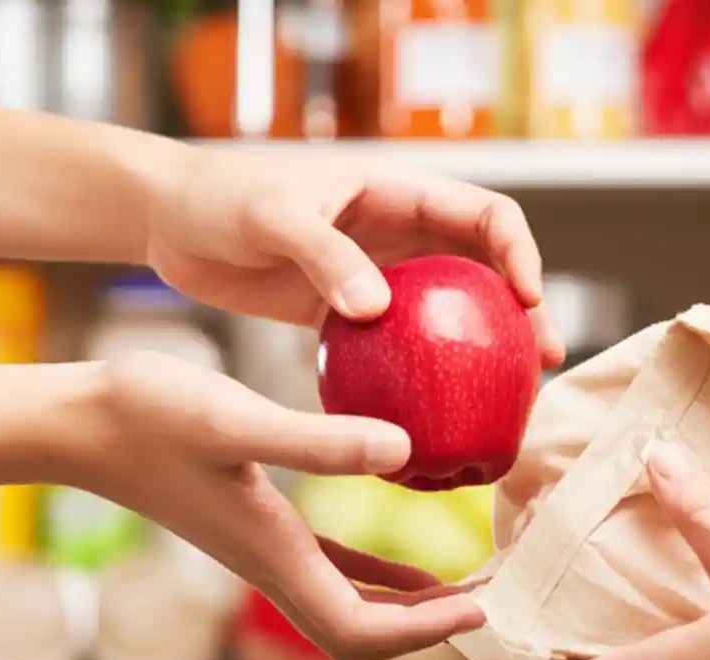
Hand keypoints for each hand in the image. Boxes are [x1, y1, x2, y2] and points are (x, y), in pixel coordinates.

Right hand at [65, 351, 483, 659]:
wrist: (79, 418)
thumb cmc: (146, 415)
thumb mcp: (236, 418)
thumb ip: (317, 441)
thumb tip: (403, 451)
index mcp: (272, 553)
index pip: (356, 630)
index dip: (422, 631)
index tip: (481, 607)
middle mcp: (269, 563)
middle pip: (357, 633)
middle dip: (425, 630)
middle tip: (490, 602)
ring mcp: (260, 547)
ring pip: (347, 604)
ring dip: (408, 608)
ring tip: (466, 588)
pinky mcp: (254, 520)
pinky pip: (329, 567)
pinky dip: (375, 573)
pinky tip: (405, 562)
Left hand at [146, 146, 565, 367]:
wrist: (167, 221)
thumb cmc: (218, 198)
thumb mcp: (271, 215)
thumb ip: (325, 255)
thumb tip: (377, 309)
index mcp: (397, 192)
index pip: (484, 214)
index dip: (518, 253)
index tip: (525, 300)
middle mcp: (399, 234)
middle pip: (483, 272)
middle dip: (522, 312)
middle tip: (543, 362)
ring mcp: (376, 277)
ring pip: (447, 316)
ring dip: (479, 352)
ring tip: (504, 400)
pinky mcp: (345, 315)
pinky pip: (397, 348)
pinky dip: (418, 377)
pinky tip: (426, 417)